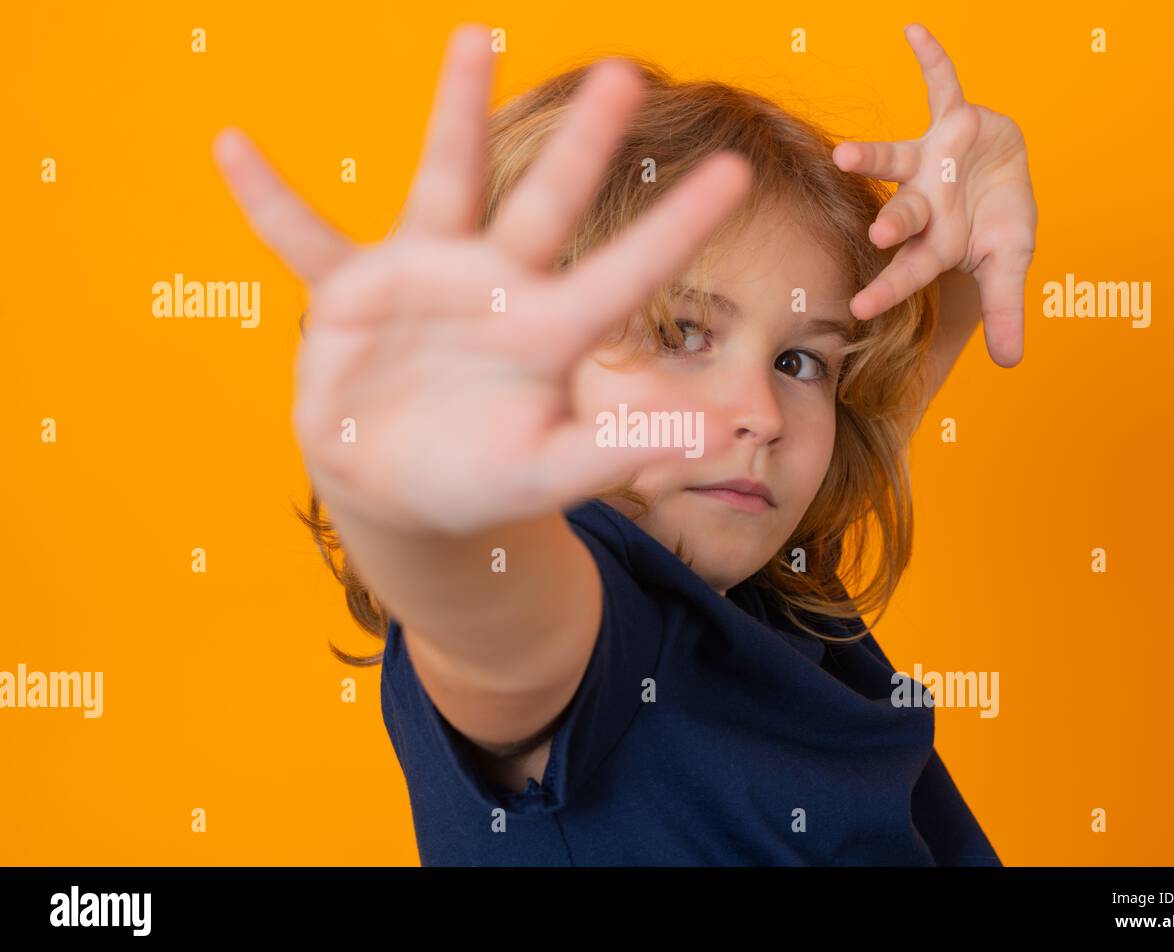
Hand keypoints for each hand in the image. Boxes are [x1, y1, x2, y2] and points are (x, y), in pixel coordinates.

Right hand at [212, 22, 752, 535]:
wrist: (398, 484)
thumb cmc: (481, 474)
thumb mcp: (549, 469)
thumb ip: (618, 448)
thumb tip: (711, 431)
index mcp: (551, 328)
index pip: (628, 272)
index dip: (679, 226)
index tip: (738, 172)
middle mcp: (497, 283)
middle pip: (547, 201)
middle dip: (582, 142)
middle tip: (624, 74)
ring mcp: (424, 278)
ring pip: (445, 182)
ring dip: (458, 115)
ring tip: (476, 37)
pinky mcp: (350, 293)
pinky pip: (304, 238)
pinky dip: (270, 200)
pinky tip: (234, 148)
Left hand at [832, 22, 1037, 366]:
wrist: (1004, 174)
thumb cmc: (997, 223)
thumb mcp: (1009, 265)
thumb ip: (1005, 308)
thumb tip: (1011, 363)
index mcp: (937, 242)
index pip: (909, 270)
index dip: (888, 288)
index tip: (858, 310)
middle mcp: (925, 203)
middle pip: (905, 216)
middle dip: (895, 223)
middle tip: (880, 233)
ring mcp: (932, 161)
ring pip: (896, 158)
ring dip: (872, 156)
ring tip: (844, 153)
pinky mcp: (950, 120)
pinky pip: (943, 84)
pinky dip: (933, 58)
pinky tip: (914, 31)